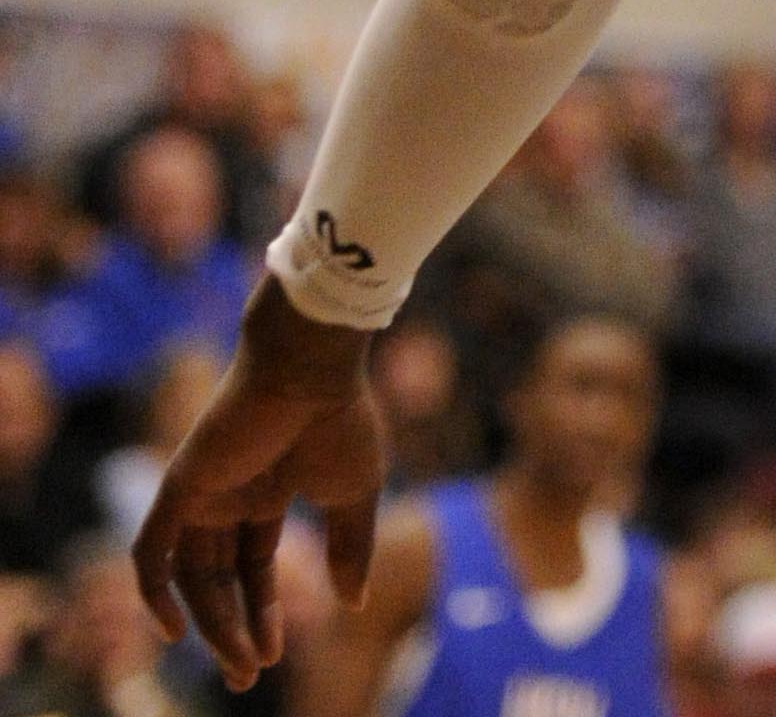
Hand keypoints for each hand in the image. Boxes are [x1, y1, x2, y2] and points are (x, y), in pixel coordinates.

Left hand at [133, 284, 382, 688]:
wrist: (312, 366)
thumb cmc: (340, 418)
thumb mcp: (356, 493)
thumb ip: (352, 546)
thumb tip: (352, 604)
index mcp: (268, 492)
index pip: (253, 567)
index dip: (261, 613)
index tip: (272, 656)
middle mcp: (229, 494)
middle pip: (218, 579)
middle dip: (231, 631)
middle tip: (248, 677)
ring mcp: (202, 490)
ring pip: (189, 575)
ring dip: (209, 624)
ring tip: (239, 663)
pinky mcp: (179, 484)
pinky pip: (151, 549)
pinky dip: (153, 592)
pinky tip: (174, 632)